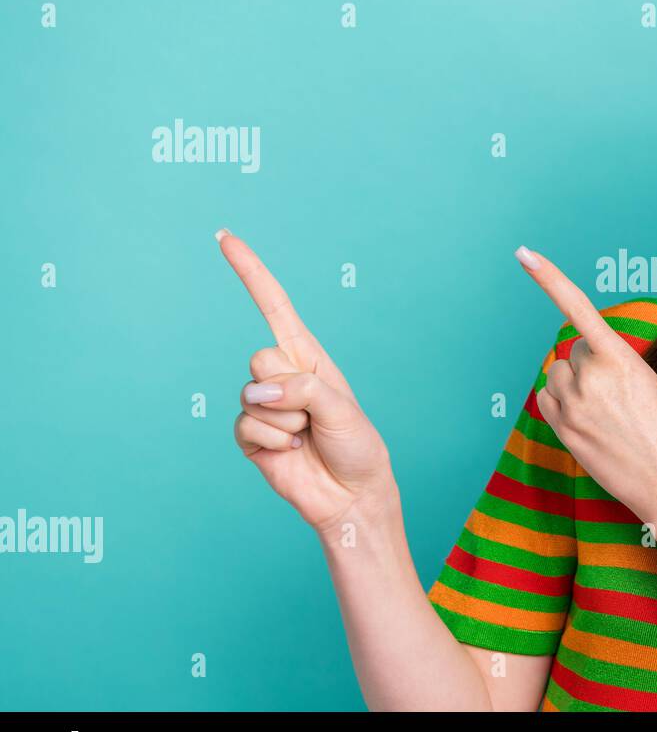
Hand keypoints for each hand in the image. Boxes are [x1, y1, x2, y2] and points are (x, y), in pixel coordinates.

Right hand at [218, 229, 393, 532]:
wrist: (351, 494)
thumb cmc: (356, 445)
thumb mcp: (340, 407)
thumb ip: (301, 390)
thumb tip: (256, 393)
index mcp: (308, 356)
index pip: (273, 306)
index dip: (250, 272)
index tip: (224, 237)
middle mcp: (282, 375)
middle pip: (260, 358)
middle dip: (289, 388)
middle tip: (313, 415)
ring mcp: (263, 406)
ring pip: (253, 397)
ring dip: (286, 422)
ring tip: (307, 437)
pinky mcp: (250, 436)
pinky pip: (246, 427)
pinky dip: (273, 442)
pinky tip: (292, 453)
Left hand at [514, 245, 656, 523]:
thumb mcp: (655, 388)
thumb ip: (619, 370)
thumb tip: (593, 372)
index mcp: (621, 359)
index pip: (578, 309)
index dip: (549, 278)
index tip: (524, 254)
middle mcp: (591, 378)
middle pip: (574, 353)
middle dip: (589, 366)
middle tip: (619, 397)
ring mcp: (573, 406)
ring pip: (558, 377)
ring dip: (573, 386)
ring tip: (605, 414)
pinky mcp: (563, 430)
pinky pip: (547, 401)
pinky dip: (560, 405)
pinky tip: (586, 422)